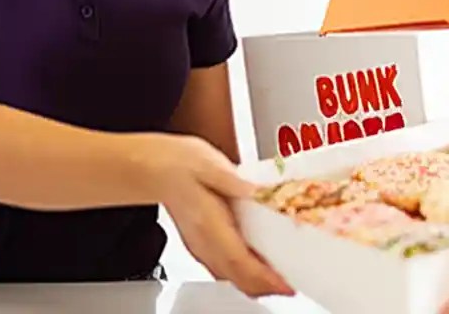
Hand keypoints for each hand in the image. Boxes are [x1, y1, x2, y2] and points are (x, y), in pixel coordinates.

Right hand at [138, 134, 293, 297]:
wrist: (155, 169)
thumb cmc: (180, 164)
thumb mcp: (209, 163)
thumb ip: (232, 179)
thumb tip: (256, 189)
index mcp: (208, 223)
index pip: (238, 260)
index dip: (264, 277)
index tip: (285, 284)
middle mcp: (205, 242)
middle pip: (238, 278)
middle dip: (267, 286)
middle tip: (294, 283)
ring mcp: (203, 248)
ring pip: (232, 278)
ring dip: (258, 283)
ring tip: (284, 277)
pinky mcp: (203, 246)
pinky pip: (226, 270)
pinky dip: (246, 275)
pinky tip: (261, 266)